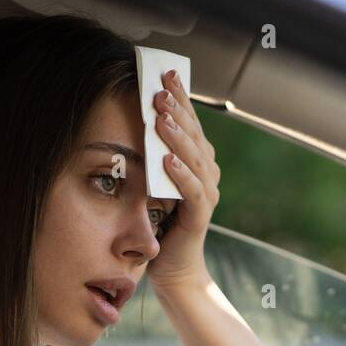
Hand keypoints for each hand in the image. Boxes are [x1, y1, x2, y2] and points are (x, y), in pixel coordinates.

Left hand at [147, 68, 220, 291]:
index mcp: (197, 164)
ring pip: (194, 158)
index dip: (181, 99)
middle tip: (160, 90)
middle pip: (194, 135)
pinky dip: (180, 173)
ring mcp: (206, 196)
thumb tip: (138, 123)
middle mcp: (207, 175)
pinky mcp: (199, 217)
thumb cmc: (160, 226)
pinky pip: (192, 191)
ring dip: (177, 136)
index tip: (166, 75)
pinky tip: (166, 158)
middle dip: (178, 110)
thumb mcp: (153, 184)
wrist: (173, 270)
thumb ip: (153, 157)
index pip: (189, 124)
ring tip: (161, 117)